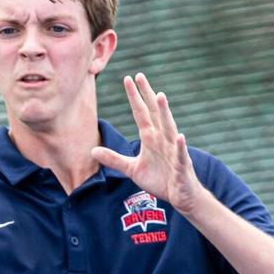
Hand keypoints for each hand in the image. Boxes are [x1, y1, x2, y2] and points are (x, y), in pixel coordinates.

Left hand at [91, 72, 204, 214]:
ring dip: (165, 112)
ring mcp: (173, 151)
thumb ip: (114, 159)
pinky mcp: (181, 166)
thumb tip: (92, 151)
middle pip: (155, 113)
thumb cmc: (160, 179)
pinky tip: (179, 136)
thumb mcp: (132, 169)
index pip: (141, 113)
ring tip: (160, 96)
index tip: (128, 79)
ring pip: (169, 128)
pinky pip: (180, 155)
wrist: (181, 196)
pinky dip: (179, 146)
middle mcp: (163, 139)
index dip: (135, 97)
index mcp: (151, 138)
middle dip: (147, 95)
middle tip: (140, 76)